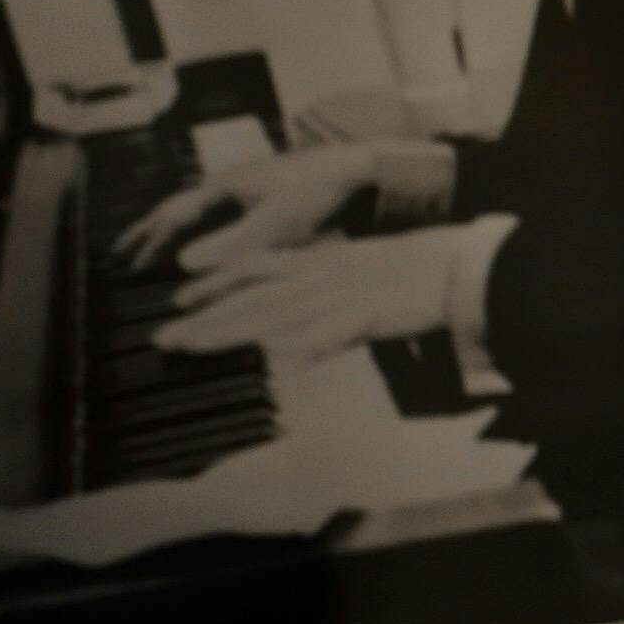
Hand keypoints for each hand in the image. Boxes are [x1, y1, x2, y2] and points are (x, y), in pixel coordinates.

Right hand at [117, 138, 422, 274]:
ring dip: (170, 231)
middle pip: (176, 209)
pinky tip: (200, 244)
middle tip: (119, 255)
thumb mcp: (275, 224)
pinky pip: (216, 213)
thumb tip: (181, 263)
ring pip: (195, 211)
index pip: (174, 217)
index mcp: (222, 186)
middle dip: (147, 232)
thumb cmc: (318, 193)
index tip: (130, 267)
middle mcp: (226, 183)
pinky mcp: (262, 194)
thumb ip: (230, 245)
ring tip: (151, 249)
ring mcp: (243, 186)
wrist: (358, 169)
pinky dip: (199, 229)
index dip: (151, 243)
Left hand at [158, 226, 482, 361]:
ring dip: (230, 331)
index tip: (178, 298)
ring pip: (275, 316)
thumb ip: (328, 296)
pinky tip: (281, 360)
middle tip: (163, 336)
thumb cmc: (416, 271)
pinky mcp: (369, 316)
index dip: (215, 285)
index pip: (256, 271)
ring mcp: (342, 297)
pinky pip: (334, 333)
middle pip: (253, 299)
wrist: (460, 264)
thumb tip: (300, 325)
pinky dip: (307, 346)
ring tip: (190, 344)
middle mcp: (321, 278)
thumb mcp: (362, 272)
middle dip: (205, 318)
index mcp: (321, 263)